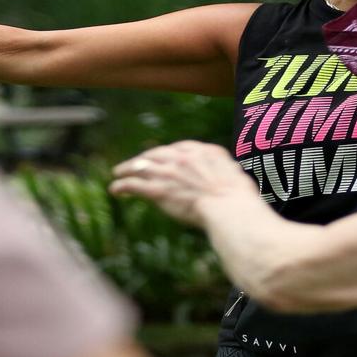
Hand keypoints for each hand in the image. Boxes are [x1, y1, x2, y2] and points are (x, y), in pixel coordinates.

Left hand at [110, 141, 259, 226]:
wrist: (230, 209)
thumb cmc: (240, 200)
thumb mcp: (236, 177)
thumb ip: (225, 173)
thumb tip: (229, 177)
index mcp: (204, 151)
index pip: (180, 148)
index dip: (168, 153)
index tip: (162, 157)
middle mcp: (183, 158)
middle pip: (157, 154)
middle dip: (144, 158)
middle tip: (134, 163)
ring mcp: (169, 172)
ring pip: (141, 166)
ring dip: (127, 169)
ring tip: (118, 172)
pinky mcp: (158, 190)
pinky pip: (135, 185)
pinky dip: (122, 186)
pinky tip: (115, 189)